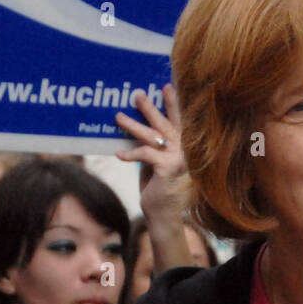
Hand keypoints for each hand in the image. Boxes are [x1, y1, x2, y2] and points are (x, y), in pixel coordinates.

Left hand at [115, 85, 195, 270]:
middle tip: (137, 94)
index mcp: (183, 148)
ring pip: (153, 136)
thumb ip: (154, 147)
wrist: (164, 217)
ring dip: (133, 125)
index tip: (166, 85)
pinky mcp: (168, 169)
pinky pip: (145, 154)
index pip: (179, 121)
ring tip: (118, 116)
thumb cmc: (159, 191)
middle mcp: (184, 151)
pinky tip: (119, 154)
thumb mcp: (156, 164)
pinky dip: (131, 153)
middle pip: (166, 123)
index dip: (173, 103)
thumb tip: (137, 127)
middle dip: (150, 107)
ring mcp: (179, 159)